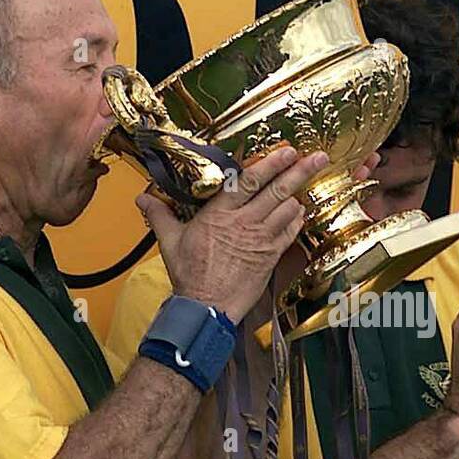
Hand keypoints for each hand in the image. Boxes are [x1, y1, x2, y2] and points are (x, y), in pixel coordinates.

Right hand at [138, 147, 323, 319]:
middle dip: (299, 171)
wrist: (207, 307)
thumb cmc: (190, 275)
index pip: (249, 180)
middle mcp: (244, 223)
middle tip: (316, 158)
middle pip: (277, 190)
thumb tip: (143, 200)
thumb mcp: (170, 241)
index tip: (286, 151)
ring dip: (298, 195)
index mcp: (219, 214)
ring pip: (288, 209)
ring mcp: (261, 240)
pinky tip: (299, 213)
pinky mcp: (270, 256)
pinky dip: (297, 220)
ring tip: (306, 184)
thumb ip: (160, 215)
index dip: (270, 163)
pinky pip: (290, 233)